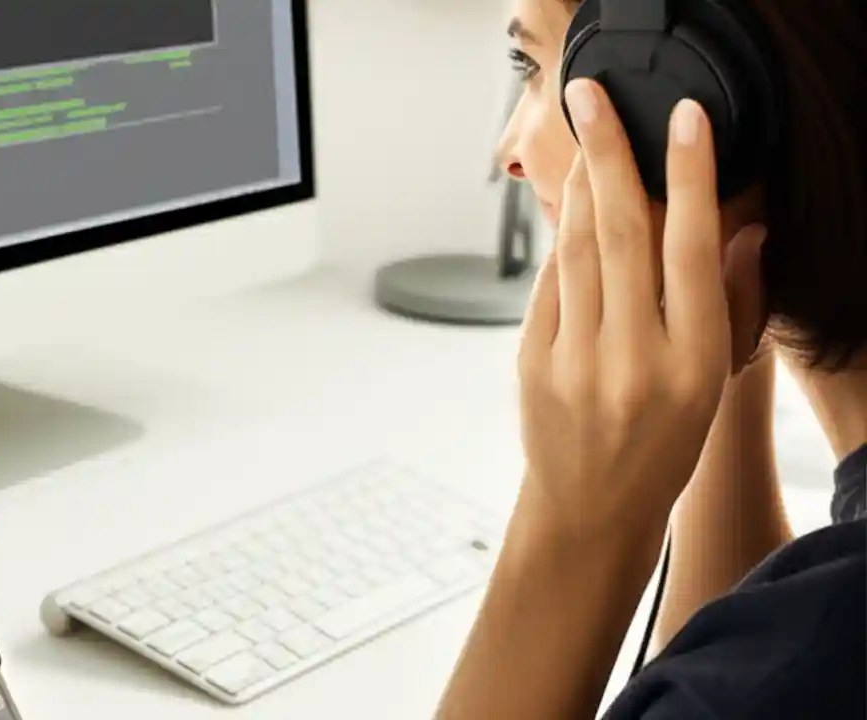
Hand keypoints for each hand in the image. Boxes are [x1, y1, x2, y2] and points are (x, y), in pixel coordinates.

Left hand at [517, 79, 765, 537]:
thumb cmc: (662, 443)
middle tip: (595, 99)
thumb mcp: (713, 383)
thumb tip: (739, 227)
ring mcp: (576, 361)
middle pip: (622, 233)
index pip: (694, 249)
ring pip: (576, 251)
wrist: (590, 508)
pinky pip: (549, 285)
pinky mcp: (532, 363)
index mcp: (693, 361)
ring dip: (578, 187)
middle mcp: (633, 357)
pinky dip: (561, 242)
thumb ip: (728, 304)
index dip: (691, 177)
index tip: (685, 120)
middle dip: (610, 154)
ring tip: (585, 142)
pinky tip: (568, 212)